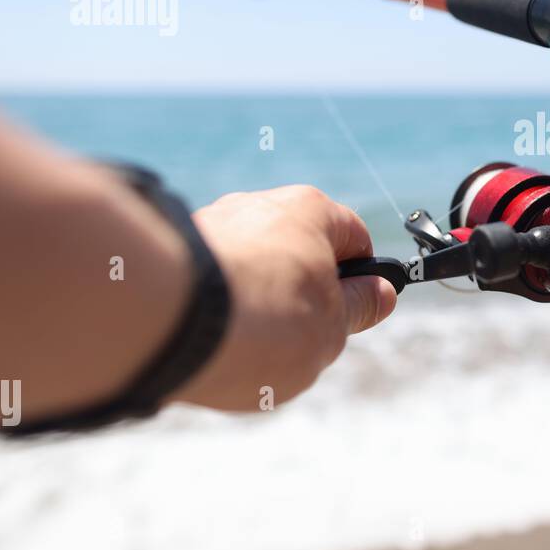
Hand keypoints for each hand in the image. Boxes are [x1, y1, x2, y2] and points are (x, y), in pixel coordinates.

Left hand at [174, 185, 395, 409]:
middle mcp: (257, 204)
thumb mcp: (334, 326)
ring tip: (246, 345)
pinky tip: (208, 339)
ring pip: (249, 267)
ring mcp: (209, 225)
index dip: (361, 278)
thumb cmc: (267, 322)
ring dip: (255, 301)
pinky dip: (214, 307)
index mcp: (310, 210)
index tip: (356, 312)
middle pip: (296, 251)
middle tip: (299, 339)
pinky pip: (208, 282)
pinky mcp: (168, 252)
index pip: (354, 238)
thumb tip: (381, 291)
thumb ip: (359, 307)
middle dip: (301, 293)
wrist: (169, 326)